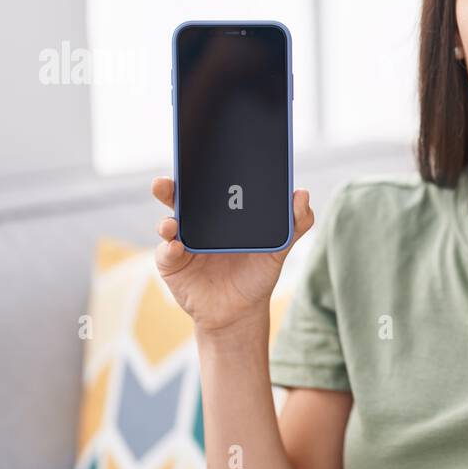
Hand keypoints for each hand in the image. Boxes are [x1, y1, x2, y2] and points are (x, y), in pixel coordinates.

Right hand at [151, 177, 314, 333]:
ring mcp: (181, 242)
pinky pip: (166, 254)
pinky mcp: (172, 265)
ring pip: (167, 224)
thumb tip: (302, 194)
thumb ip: (294, 223)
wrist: (240, 312)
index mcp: (218, 212)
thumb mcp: (278, 249)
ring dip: (166, 220)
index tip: (195, 156)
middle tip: (165, 182)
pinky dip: (169, 249)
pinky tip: (176, 247)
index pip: (206, 185)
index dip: (198, 170)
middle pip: (178, 199)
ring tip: (172, 222)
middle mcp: (196, 222)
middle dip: (169, 188)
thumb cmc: (257, 274)